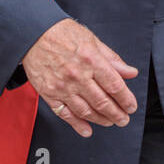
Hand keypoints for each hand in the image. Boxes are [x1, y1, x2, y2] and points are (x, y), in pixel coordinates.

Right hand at [22, 19, 138, 138]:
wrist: (33, 35)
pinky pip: (65, 114)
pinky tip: (87, 130)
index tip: (131, 106)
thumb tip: (130, 72)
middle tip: (124, 119)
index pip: (114, 86)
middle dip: (117, 114)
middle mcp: (77, 75)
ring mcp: (63, 87)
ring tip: (110, 122)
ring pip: (86, 111)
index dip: (126, 99)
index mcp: (91, 60)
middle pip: (102, 102)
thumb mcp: (92, 40)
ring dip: (101, 120)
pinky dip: (77, 125)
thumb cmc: (62, 34)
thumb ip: (112, 59)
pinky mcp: (49, 94)